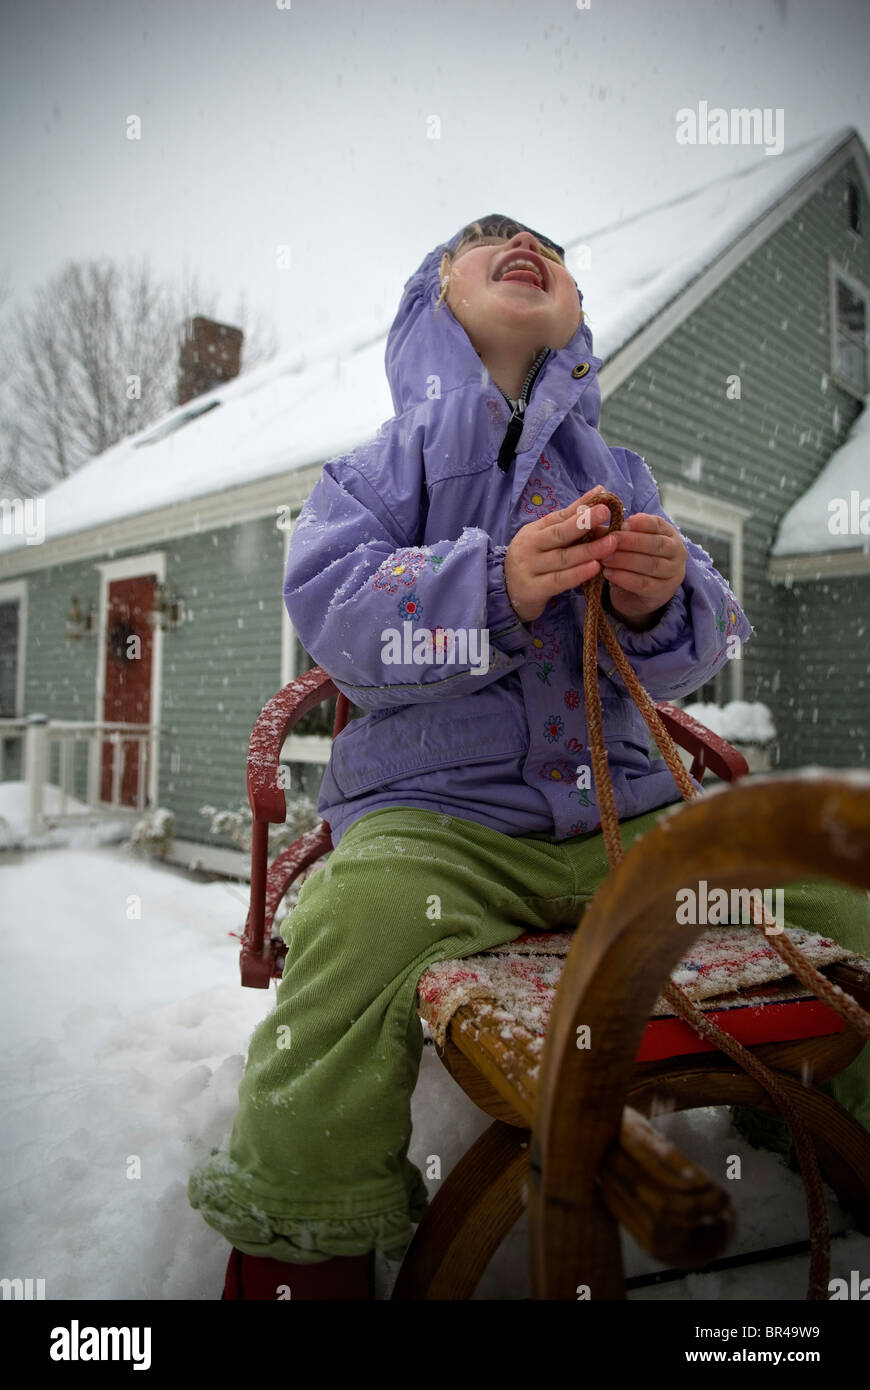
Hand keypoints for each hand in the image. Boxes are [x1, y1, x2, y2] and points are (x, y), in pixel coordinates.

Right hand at [504, 485, 619, 623]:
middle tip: (605, 512)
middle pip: (559, 533)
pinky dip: (577, 574)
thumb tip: (600, 500)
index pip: (560, 516)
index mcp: (534, 531)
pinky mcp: (533, 589)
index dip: (581, 507)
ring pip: (562, 558)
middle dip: (583, 522)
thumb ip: (569, 526)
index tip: (602, 496)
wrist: (506, 593)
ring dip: (588, 550)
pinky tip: (594, 568)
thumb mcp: (545, 541)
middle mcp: (530, 546)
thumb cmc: (534, 563)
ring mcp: (530, 568)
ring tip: (611, 543)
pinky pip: (558, 581)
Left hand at [601, 513, 686, 627]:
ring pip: (650, 565)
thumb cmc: (632, 562)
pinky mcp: (663, 592)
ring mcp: (673, 574)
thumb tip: (594, 525)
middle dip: (631, 542)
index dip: (641, 523)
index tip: (623, 524)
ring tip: (605, 559)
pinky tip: (609, 574)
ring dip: (625, 561)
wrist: (635, 594)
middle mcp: (677, 552)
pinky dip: (625, 578)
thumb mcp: (626, 544)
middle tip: (609, 542)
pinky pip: (644, 584)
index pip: (658, 524)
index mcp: (669, 534)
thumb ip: (614, 534)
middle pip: (656, 544)